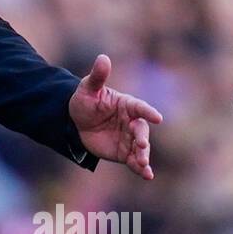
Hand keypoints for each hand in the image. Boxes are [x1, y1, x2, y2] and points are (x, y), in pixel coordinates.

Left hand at [68, 54, 163, 179]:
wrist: (74, 122)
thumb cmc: (84, 101)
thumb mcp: (87, 88)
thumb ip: (97, 76)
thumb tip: (103, 57)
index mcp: (127, 104)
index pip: (140, 107)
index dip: (148, 112)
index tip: (157, 118)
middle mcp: (132, 122)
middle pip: (142, 130)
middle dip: (143, 138)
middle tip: (141, 145)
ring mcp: (129, 138)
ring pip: (140, 148)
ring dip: (143, 156)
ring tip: (143, 164)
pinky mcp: (124, 153)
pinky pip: (135, 161)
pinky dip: (142, 169)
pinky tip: (148, 176)